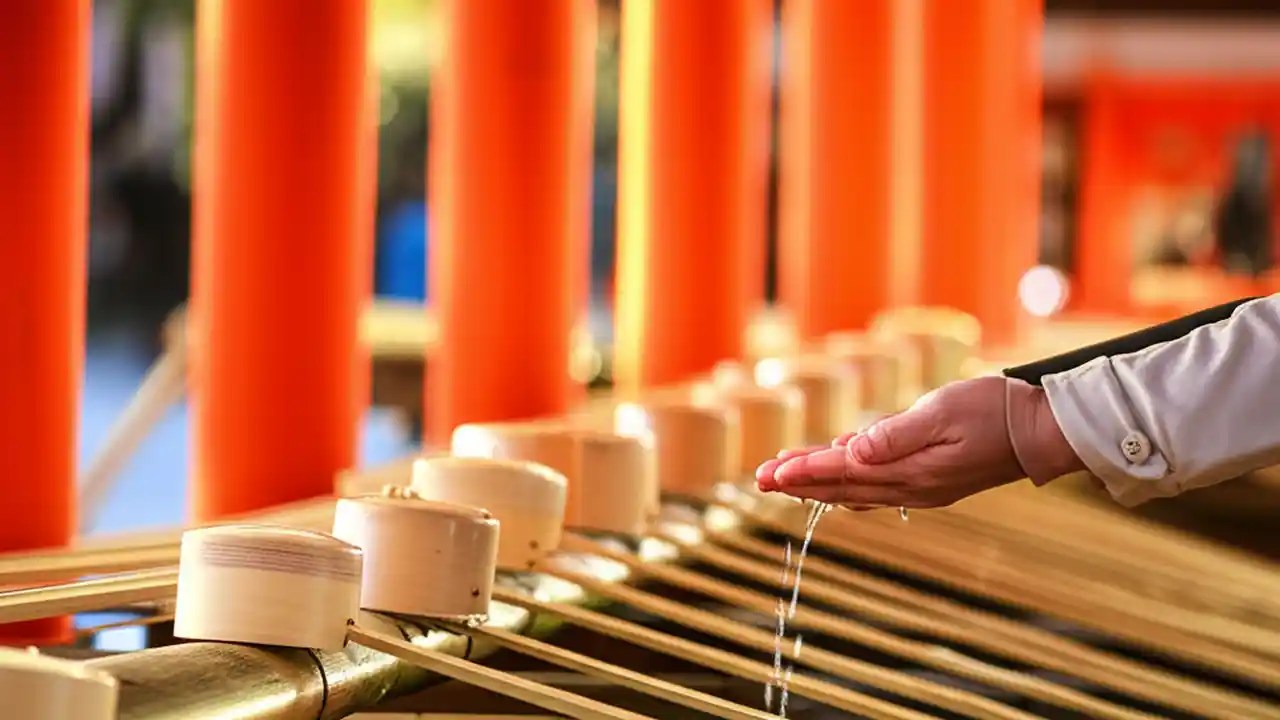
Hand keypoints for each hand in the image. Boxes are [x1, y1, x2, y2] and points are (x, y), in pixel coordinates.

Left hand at [754, 376, 1083, 508]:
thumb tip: (854, 450)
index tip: (770, 472)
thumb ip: (896, 434)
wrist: (1041, 430)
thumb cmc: (994, 411)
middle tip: (760, 478)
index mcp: (910, 471)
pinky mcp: (930, 479)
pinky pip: (876, 485)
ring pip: (856, 488)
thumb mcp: (943, 412)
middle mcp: (910, 486)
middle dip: (799, 482)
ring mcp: (921, 486)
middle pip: (842, 487)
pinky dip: (848, 480)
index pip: (843, 472)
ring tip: (784, 478)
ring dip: (818, 483)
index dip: (804, 471)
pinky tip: (837, 470)